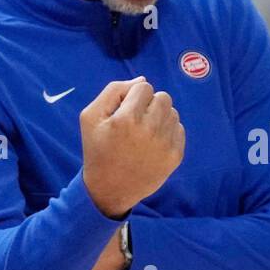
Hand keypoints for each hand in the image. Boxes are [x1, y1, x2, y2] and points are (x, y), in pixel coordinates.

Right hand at [80, 77, 183, 217]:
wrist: (110, 189)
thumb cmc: (98, 149)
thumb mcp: (91, 116)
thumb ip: (114, 90)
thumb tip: (143, 80)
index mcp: (126, 119)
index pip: (144, 87)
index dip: (133, 96)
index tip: (124, 112)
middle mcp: (149, 130)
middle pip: (163, 97)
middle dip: (149, 104)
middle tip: (136, 121)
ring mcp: (165, 144)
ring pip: (172, 112)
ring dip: (159, 117)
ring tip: (144, 133)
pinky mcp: (176, 156)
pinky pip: (179, 129)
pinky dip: (167, 132)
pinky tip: (153, 143)